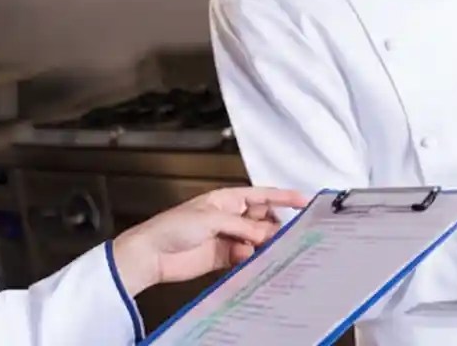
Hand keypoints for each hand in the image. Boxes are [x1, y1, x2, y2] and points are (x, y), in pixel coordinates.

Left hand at [111, 187, 309, 295]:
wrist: (152, 255)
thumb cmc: (174, 227)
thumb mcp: (212, 219)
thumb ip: (243, 226)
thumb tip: (268, 234)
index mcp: (226, 199)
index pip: (261, 195)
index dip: (283, 197)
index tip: (304, 200)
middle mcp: (229, 217)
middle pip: (262, 219)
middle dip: (274, 226)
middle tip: (284, 235)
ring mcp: (227, 237)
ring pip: (256, 239)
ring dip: (263, 244)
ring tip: (265, 250)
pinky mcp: (223, 257)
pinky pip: (246, 257)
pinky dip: (251, 258)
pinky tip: (251, 260)